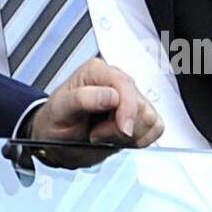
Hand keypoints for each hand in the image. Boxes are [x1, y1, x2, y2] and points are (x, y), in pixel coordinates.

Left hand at [26, 58, 162, 166]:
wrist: (57, 139)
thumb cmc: (55, 120)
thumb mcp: (60, 109)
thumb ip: (83, 99)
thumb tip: (111, 95)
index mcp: (96, 71)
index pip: (125, 85)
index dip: (127, 110)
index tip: (122, 130)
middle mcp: (116, 82)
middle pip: (140, 105)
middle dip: (120, 128)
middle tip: (96, 133)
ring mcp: (129, 99)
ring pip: (150, 119)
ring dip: (127, 136)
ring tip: (104, 134)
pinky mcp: (138, 116)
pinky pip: (156, 128)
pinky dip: (140, 140)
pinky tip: (118, 139)